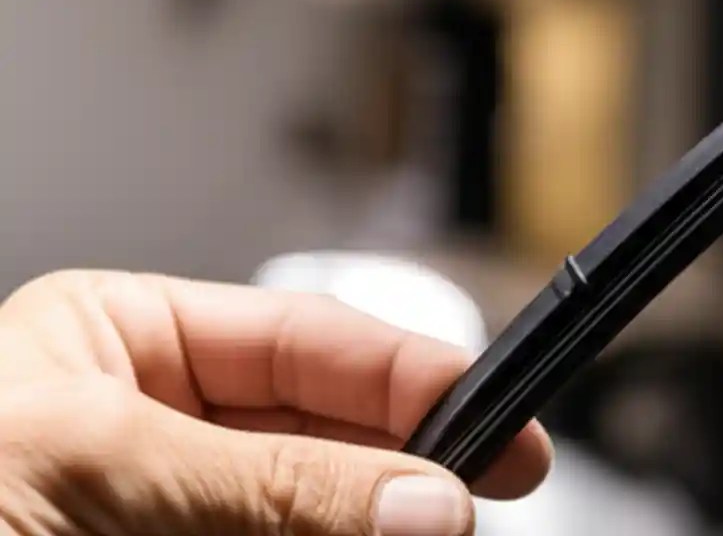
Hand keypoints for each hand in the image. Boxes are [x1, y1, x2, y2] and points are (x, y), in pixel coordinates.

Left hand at [0, 270, 551, 535]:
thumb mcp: (88, 471)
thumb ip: (264, 485)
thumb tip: (419, 499)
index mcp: (123, 351)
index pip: (305, 343)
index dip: (413, 379)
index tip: (497, 427)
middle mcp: (158, 440)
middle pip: (327, 440)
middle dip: (406, 473)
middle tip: (482, 502)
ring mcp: (174, 524)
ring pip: (317, 519)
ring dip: (376, 532)